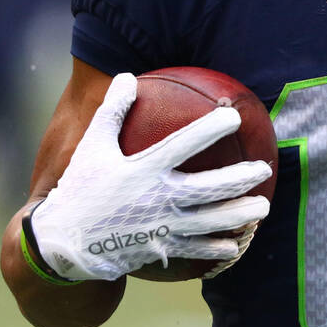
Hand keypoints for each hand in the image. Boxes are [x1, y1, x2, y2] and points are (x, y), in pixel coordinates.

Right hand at [30, 72, 271, 281]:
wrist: (63, 244)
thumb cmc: (80, 189)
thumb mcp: (91, 147)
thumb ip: (112, 112)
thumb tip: (126, 76)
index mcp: (142, 170)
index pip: (183, 145)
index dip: (209, 129)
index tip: (234, 116)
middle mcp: (157, 199)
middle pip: (209, 188)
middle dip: (240, 178)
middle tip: (264, 169)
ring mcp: (161, 227)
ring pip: (210, 222)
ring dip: (240, 214)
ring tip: (263, 208)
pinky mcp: (160, 249)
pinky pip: (195, 250)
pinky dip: (216, 248)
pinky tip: (235, 244)